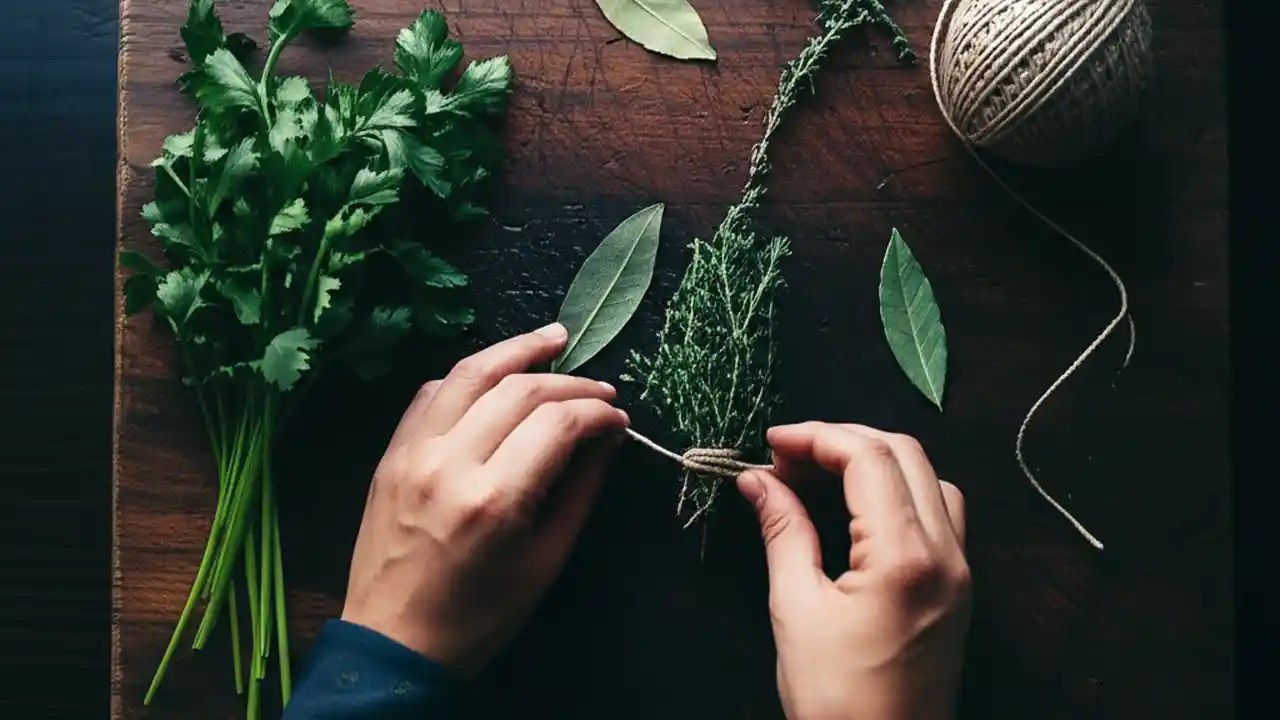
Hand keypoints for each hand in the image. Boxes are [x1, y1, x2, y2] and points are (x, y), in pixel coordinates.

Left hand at [341, 323, 629, 675]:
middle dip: (570, 382)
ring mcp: (413, 452)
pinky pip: (431, 393)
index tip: (619, 418)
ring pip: (469, 374)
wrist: (393, 642)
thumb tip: (606, 437)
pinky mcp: (391, 453)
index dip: (597, 411)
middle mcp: (449, 463)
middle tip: (601, 389)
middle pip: (519, 389)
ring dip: (515, 349)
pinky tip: (494, 375)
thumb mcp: (545, 561)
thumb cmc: (480, 615)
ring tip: (553, 338)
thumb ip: (579, 491)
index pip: (557, 423)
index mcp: (493, 500)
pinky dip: (468, 377)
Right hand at [738, 422, 969, 719]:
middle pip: (906, 454)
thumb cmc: (835, 700)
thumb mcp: (795, 609)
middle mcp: (946, 554)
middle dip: (844, 439)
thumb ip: (783, 532)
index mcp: (905, 556)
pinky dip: (898, 491)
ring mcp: (960, 572)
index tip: (770, 444)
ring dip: (875, 460)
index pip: (869, 457)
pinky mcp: (959, 589)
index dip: (816, 436)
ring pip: (929, 478)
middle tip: (788, 456)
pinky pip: (940, 513)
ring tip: (818, 475)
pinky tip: (857, 508)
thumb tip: (758, 480)